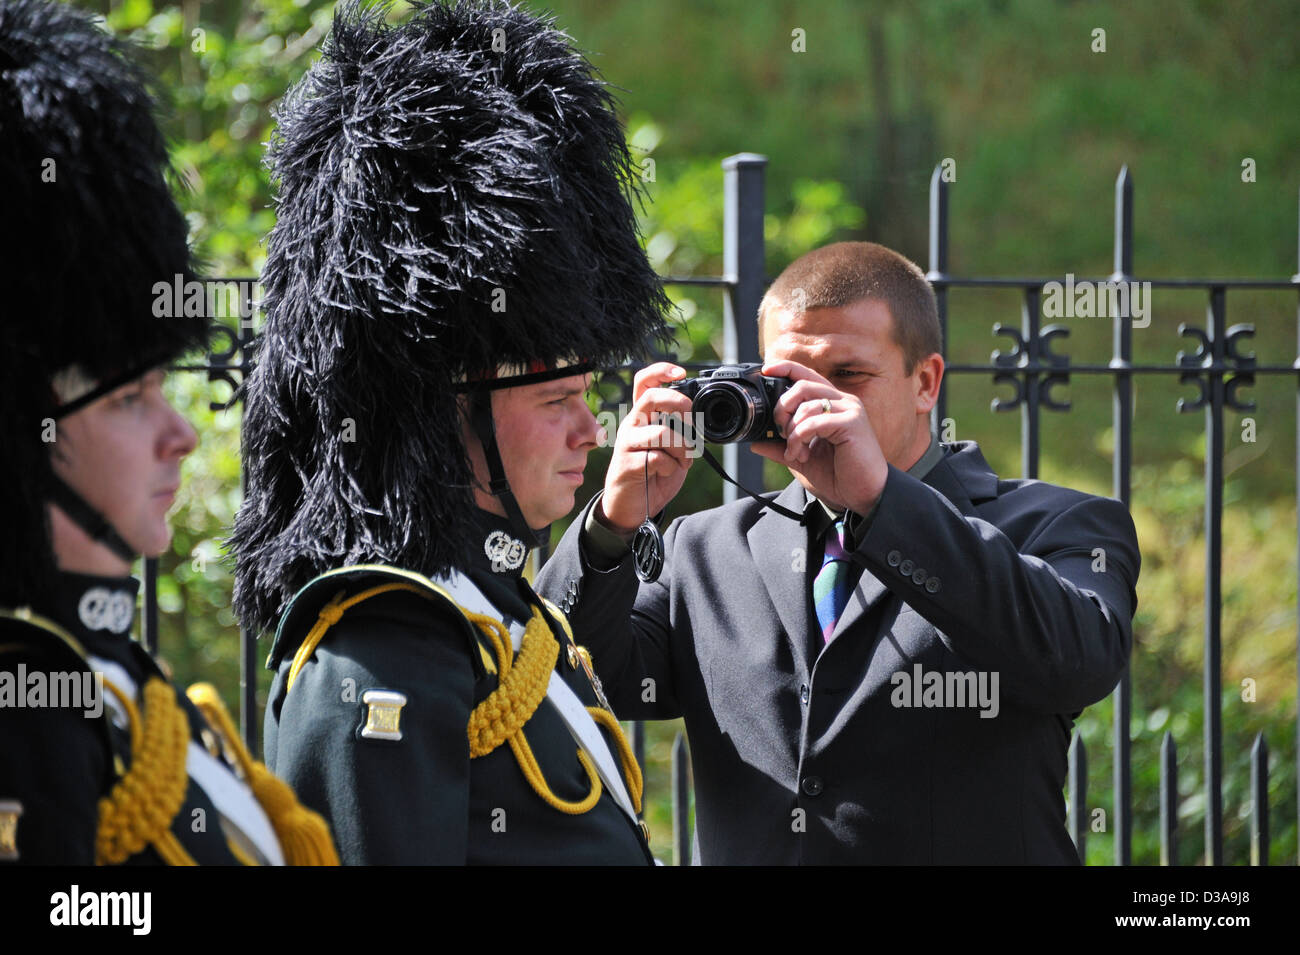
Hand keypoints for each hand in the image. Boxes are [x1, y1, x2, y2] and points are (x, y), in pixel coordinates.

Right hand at [595, 362, 695, 536]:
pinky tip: (668, 472)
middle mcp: (632, 424)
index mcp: (643, 415)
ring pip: (662, 433)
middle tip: (690, 425)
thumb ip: (678, 429)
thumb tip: (697, 418)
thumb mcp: (670, 447)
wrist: (631, 506)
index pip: (644, 382)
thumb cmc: (652, 473)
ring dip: (682, 449)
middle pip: (652, 397)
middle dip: (680, 406)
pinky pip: (659, 458)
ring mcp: (627, 443)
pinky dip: (672, 467)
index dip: (661, 371)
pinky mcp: (627, 464)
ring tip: (682, 461)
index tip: (681, 372)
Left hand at [751, 359, 888, 513]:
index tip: (767, 370)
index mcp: (832, 404)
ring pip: (805, 406)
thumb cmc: (839, 475)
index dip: (786, 368)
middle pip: (801, 386)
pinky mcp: (852, 423)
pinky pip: (814, 422)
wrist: (863, 494)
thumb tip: (756, 443)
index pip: (807, 376)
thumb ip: (781, 448)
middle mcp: (842, 401)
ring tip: (795, 453)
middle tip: (781, 433)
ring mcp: (849, 410)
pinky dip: (800, 438)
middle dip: (782, 409)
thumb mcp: (802, 459)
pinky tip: (801, 454)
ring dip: (791, 432)